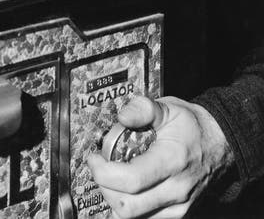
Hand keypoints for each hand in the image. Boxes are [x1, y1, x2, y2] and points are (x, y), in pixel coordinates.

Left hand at [86, 95, 233, 217]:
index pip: (131, 180)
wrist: (221, 145)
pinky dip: (128, 206)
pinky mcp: (178, 214)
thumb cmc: (192, 127)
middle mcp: (176, 190)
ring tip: (111, 176)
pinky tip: (124, 187)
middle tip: (99, 167)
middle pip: (127, 206)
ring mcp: (178, 206)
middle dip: (104, 187)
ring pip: (133, 217)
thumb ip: (143, 108)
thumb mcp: (169, 108)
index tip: (94, 157)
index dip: (103, 172)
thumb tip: (122, 117)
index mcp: (172, 161)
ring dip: (114, 198)